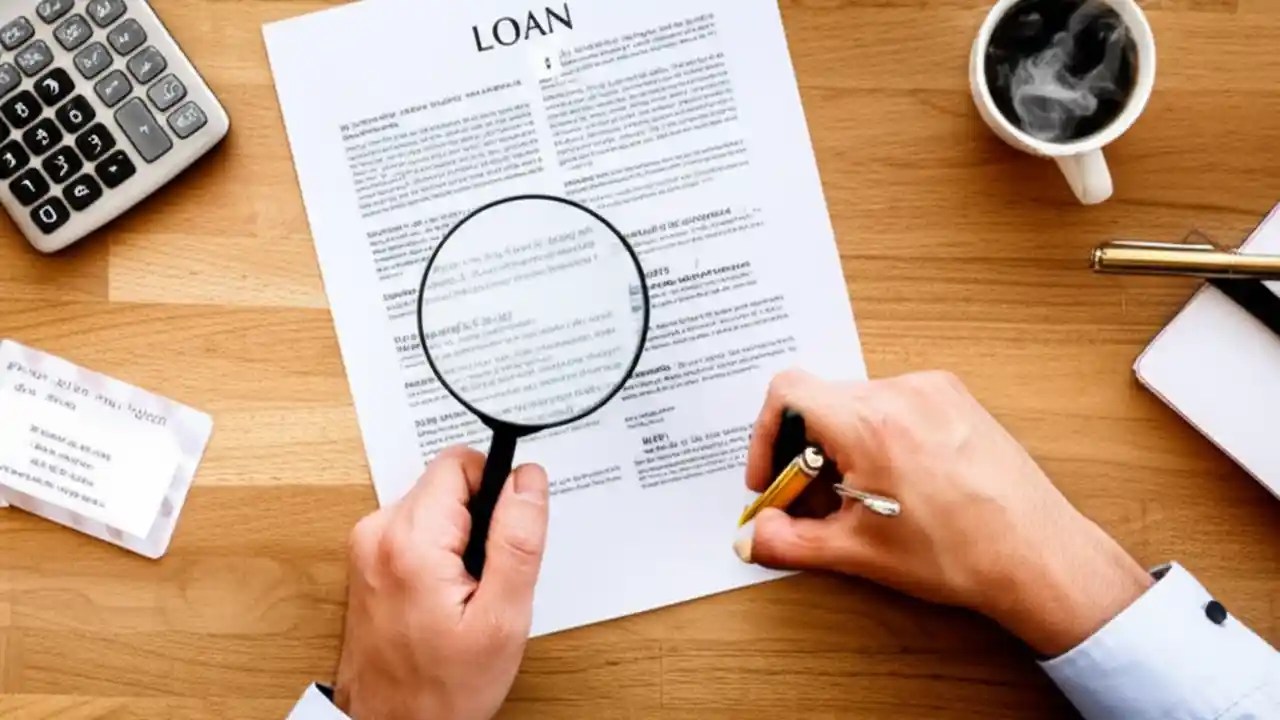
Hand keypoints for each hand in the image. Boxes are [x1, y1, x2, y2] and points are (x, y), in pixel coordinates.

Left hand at [335, 447, 549, 719]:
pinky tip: (445, 594)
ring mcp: (367, 545)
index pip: (461, 463)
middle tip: (486, 577)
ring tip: (465, 591)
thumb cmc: (442, 688)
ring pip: (435, 505)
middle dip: (480, 519)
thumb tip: (528, 480)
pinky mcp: (368, 558)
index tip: (505, 535)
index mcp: (410, 540)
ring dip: (459, 538)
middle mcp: (378, 533)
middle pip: (447, 482)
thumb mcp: (502, 618)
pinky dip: (439, 551)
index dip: (497, 490)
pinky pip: (417, 528)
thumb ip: (517, 540)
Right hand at [737, 370, 1151, 655]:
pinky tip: (891, 484)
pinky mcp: (955, 399)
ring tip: (856, 498)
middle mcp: (901, 393)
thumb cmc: (960, 553)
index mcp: (870, 423)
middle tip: (811, 501)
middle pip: (820, 402)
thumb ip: (789, 541)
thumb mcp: (857, 551)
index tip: (772, 476)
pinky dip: (877, 437)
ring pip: (857, 404)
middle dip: (803, 453)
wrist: (1037, 557)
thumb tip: (755, 535)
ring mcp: (933, 391)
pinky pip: (894, 405)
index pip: (786, 393)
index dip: (764, 436)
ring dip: (840, 446)